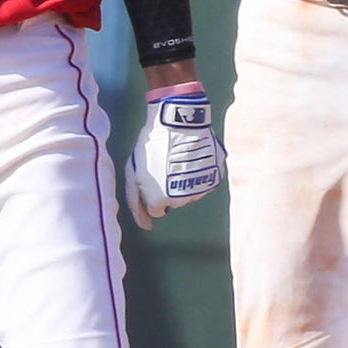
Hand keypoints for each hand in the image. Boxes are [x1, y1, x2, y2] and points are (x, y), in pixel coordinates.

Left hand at [123, 84, 225, 229]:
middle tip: (165, 165)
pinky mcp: (213, 177)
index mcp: (159, 200)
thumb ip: (135, 202)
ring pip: (189, 193)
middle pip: (173, 202)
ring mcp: (200, 188)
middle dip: (167, 187)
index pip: (156, 209)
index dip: (151, 192)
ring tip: (179, 158)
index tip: (152, 176)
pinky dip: (197, 174)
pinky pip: (203, 182)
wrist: (180, 121)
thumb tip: (146, 226)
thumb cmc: (152, 145)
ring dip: (183, 181)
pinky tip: (192, 157)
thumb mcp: (134, 172)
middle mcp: (181, 200)